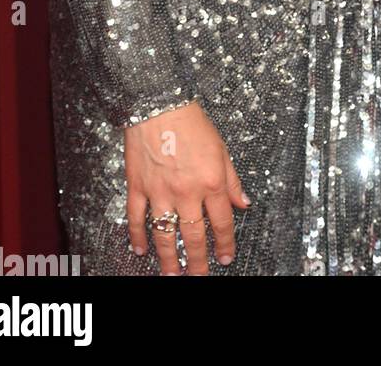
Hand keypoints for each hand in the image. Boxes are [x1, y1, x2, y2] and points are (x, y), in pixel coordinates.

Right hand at [124, 100, 249, 274]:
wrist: (160, 104)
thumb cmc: (191, 122)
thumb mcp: (222, 148)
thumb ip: (232, 179)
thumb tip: (243, 202)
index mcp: (211, 181)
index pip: (222, 222)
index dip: (226, 243)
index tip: (226, 256)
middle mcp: (187, 191)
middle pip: (194, 236)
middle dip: (198, 261)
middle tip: (199, 276)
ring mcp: (161, 192)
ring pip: (165, 235)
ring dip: (168, 260)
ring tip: (171, 274)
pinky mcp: (138, 187)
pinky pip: (137, 219)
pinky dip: (138, 237)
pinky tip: (141, 250)